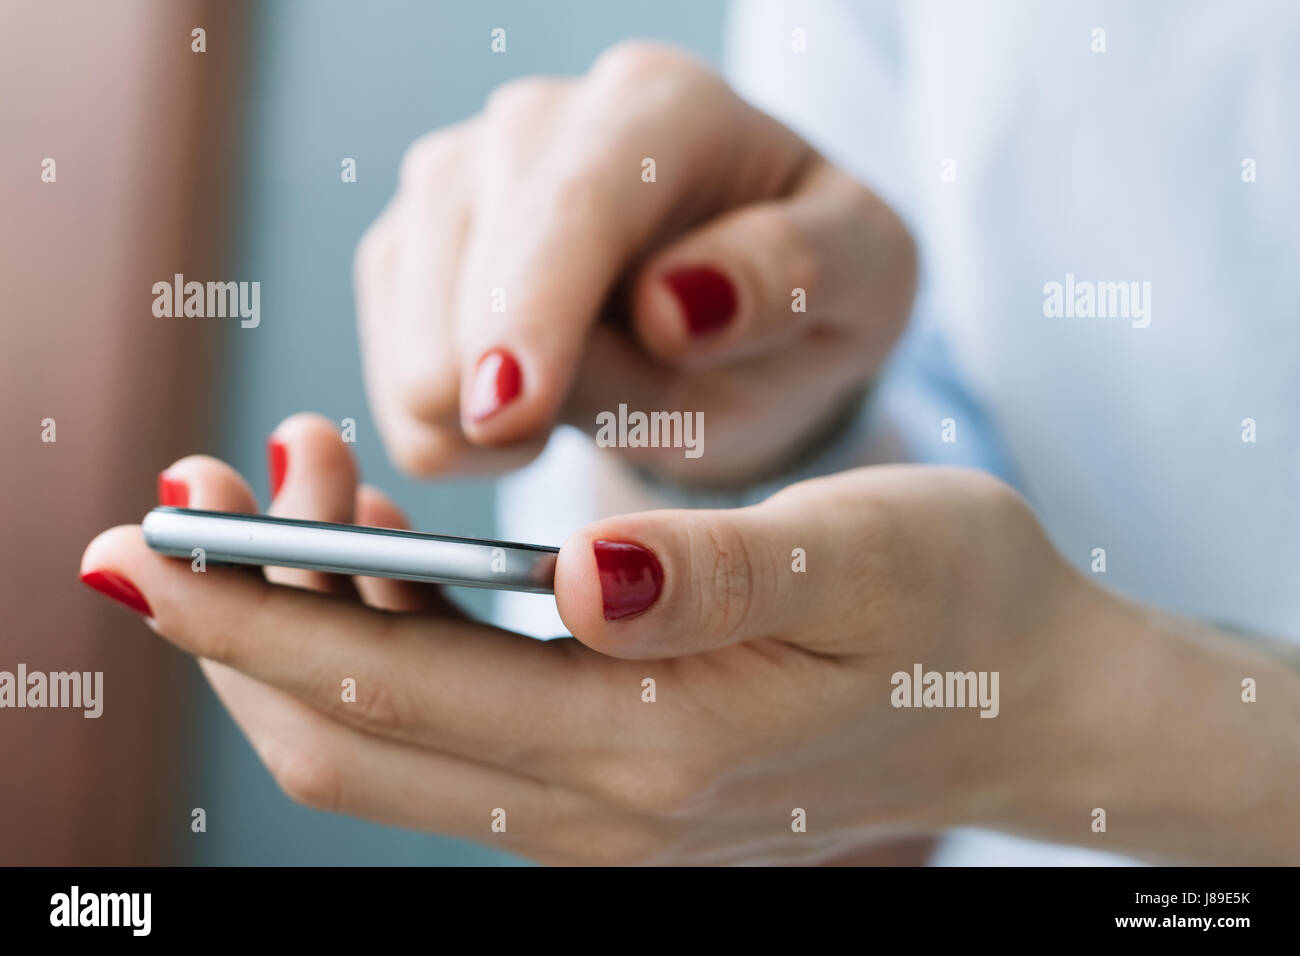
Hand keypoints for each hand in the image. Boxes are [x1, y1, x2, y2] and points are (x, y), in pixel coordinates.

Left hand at [82, 415, 1097, 864]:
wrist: (1026, 701)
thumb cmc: (960, 605)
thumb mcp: (866, 555)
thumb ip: (721, 574)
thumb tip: (580, 567)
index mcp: (652, 745)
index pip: (392, 692)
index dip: (254, 617)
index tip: (153, 537)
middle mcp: (600, 803)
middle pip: (352, 735)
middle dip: (245, 621)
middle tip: (194, 491)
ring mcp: (597, 803)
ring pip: (387, 737)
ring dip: (307, 626)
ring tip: (296, 488)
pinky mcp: (608, 775)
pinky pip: (447, 726)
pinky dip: (382, 642)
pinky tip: (388, 552)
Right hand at [355, 42, 914, 484]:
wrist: (742, 314)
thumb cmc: (808, 297)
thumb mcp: (856, 285)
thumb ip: (786, 278)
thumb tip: (671, 307)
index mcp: (665, 107)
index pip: (578, 197)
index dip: (535, 307)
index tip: (513, 415)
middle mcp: (544, 120)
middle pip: (466, 249)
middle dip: (511, 377)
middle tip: (603, 428)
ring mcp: (462, 176)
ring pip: (412, 320)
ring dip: (483, 410)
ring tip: (580, 413)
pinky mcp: (412, 244)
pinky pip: (389, 367)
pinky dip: (445, 425)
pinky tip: (524, 414)